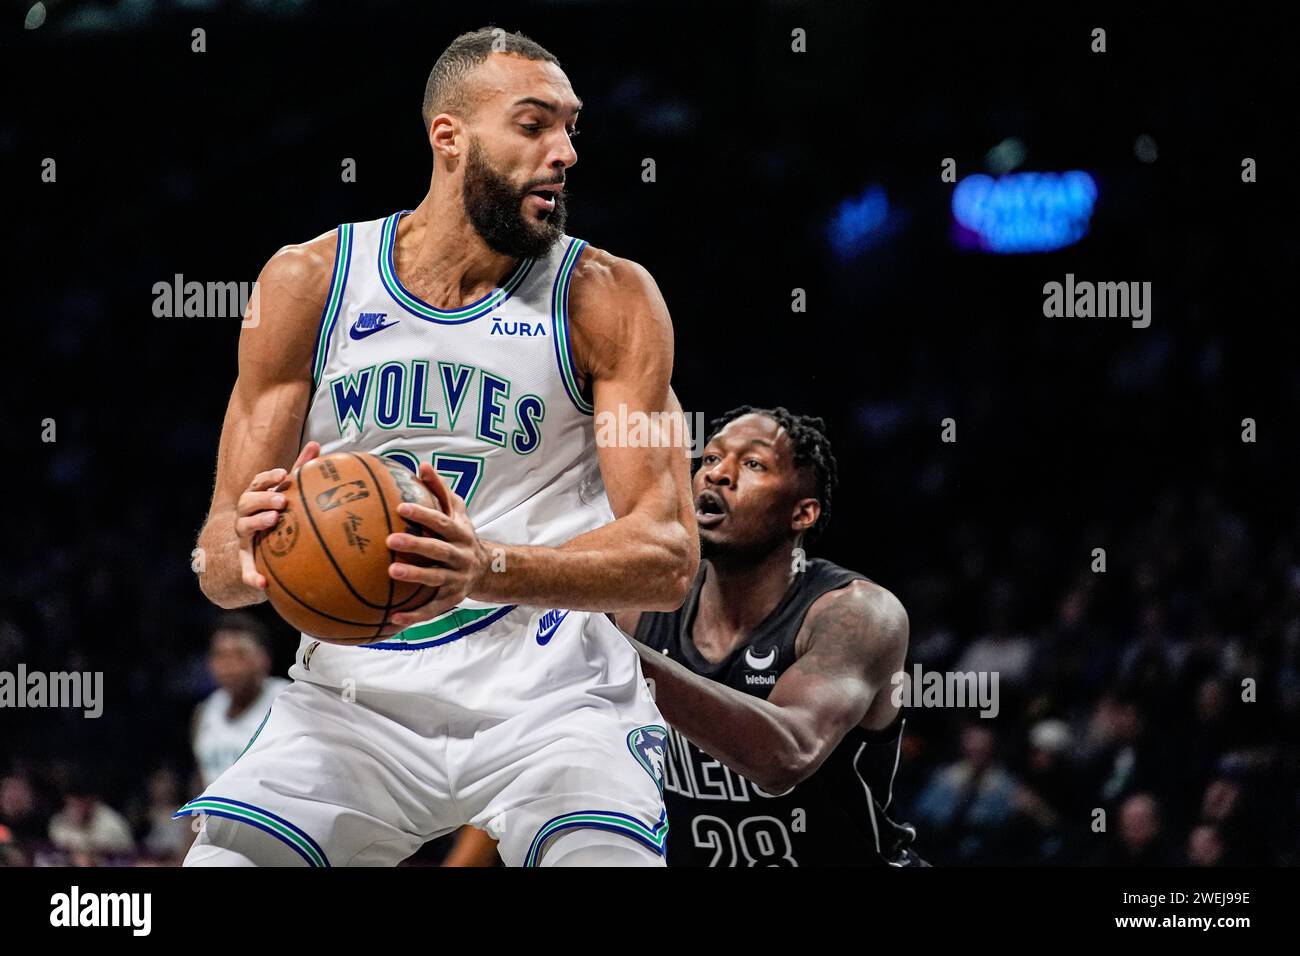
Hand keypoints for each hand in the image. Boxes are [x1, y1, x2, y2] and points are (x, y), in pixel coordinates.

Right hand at [236, 441, 319, 588]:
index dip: (269, 478)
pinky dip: (251, 576)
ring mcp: (245, 537)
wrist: (260, 550)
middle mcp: (246, 516)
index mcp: (257, 498)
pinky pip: (246, 569)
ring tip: (273, 521)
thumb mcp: (289, 493)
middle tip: (282, 501)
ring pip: (244, 528)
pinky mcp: (246, 560)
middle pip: (247, 502)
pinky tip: (263, 585)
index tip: (283, 474)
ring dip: (257, 523)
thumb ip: (300, 469)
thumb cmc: (278, 514)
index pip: (258, 482)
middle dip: (263, 498)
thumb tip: (316, 443)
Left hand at [385, 462, 491, 626]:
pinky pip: (431, 610)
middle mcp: (461, 557)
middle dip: (416, 545)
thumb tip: (422, 465)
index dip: (423, 514)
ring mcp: (457, 580)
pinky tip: (392, 618)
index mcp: (460, 534)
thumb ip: (440, 490)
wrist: (488, 570)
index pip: (441, 522)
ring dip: (415, 576)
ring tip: (391, 572)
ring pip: (435, 579)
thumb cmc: (461, 535)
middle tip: (390, 539)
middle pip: (439, 550)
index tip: (401, 505)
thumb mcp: (457, 512)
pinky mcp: (451, 600)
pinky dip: (413, 616)